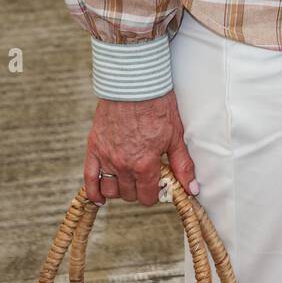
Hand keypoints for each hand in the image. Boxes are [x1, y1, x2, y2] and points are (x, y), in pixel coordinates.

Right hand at [84, 91, 198, 207]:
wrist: (134, 84)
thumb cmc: (157, 105)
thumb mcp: (175, 135)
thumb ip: (182, 165)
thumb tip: (192, 189)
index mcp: (144, 164)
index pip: (147, 197)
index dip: (155, 194)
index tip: (159, 186)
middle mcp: (123, 165)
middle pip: (129, 194)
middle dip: (140, 190)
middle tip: (147, 178)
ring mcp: (106, 157)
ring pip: (111, 190)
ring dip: (120, 190)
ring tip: (129, 181)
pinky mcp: (94, 148)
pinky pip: (89, 179)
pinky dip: (94, 192)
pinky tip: (100, 198)